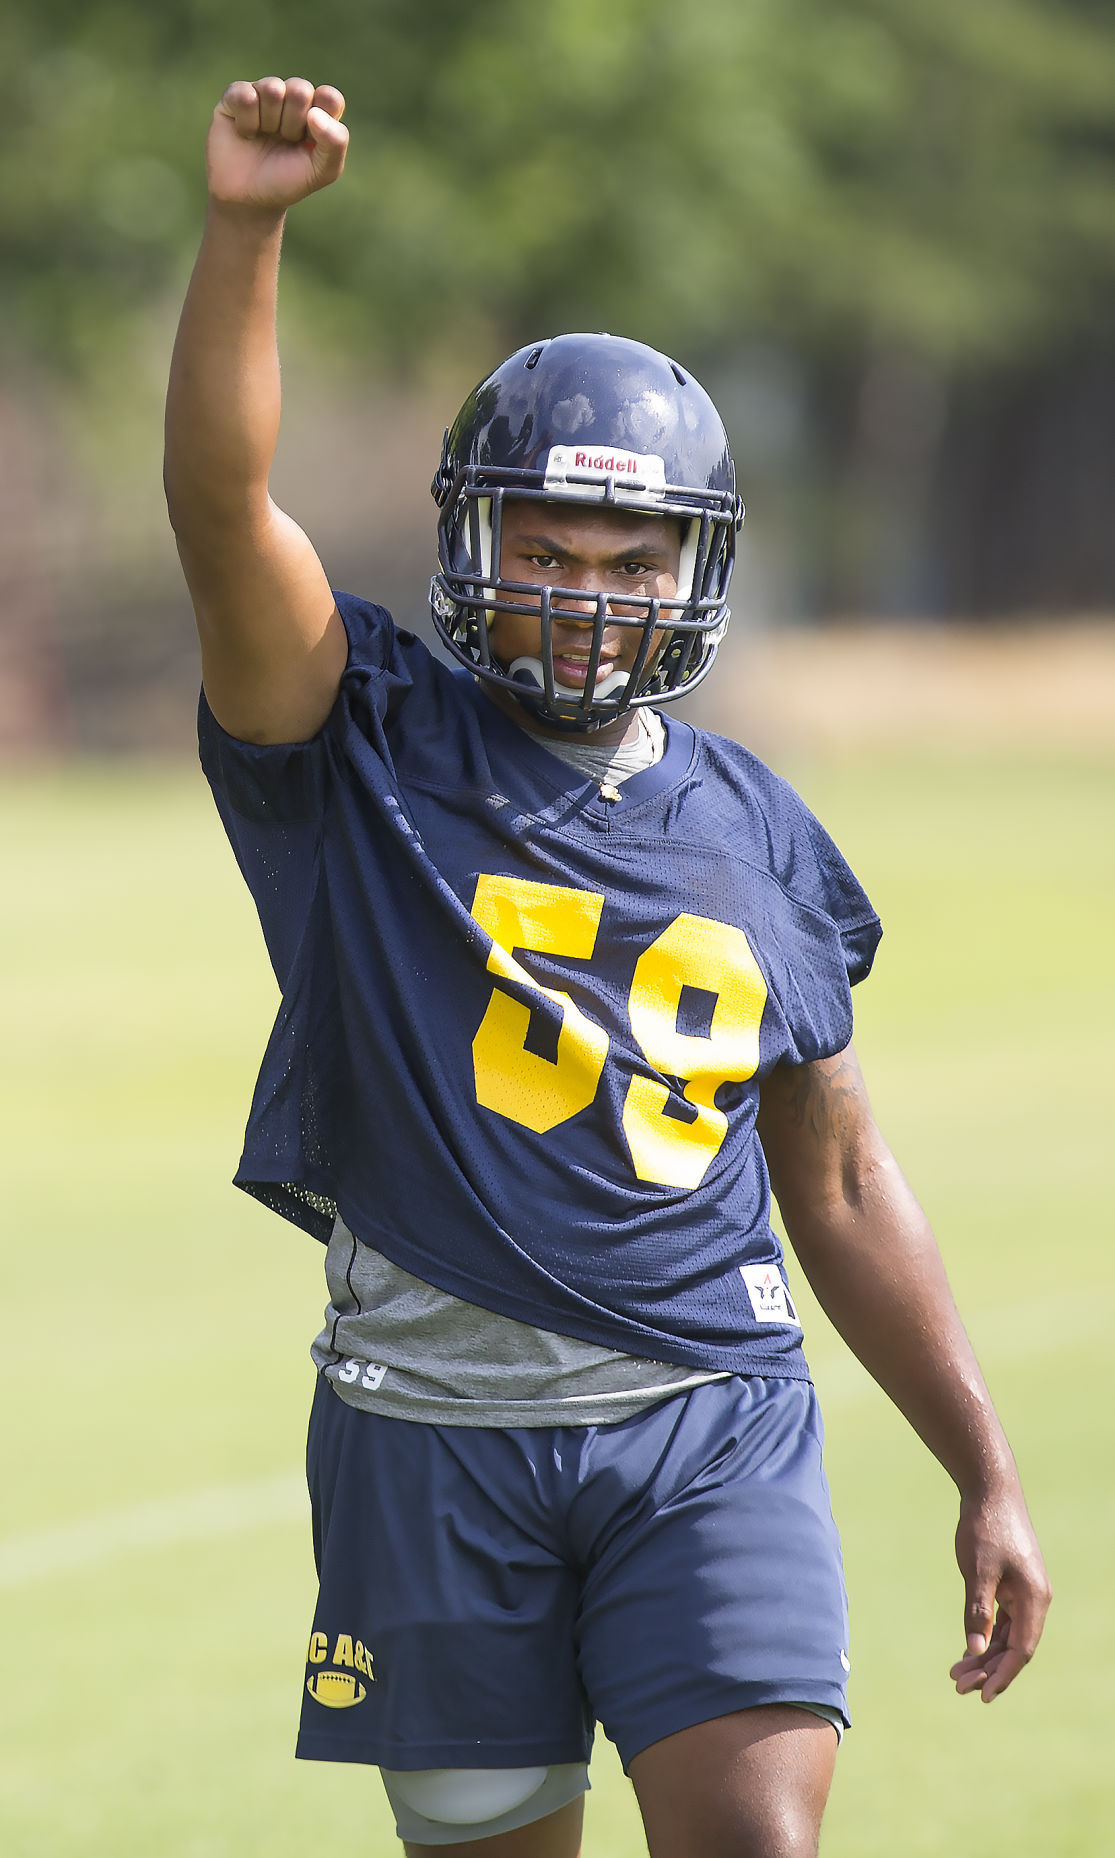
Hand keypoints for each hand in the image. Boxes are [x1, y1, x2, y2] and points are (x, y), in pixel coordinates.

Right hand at [206, 76, 347, 212]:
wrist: (248, 199)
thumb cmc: (287, 181)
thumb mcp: (322, 171)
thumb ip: (335, 143)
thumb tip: (314, 113)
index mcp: (317, 111)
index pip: (330, 97)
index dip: (321, 119)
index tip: (310, 142)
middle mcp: (291, 97)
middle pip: (300, 89)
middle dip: (292, 123)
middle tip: (284, 141)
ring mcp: (262, 93)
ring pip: (272, 88)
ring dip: (269, 122)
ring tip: (264, 136)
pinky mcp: (235, 96)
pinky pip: (245, 95)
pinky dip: (247, 121)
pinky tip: (245, 133)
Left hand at [950, 1484, 1050, 1700]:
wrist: (990, 1490)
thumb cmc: (985, 1527)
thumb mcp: (977, 1570)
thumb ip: (977, 1610)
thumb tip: (974, 1649)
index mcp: (1034, 1598)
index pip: (1021, 1650)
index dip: (1003, 1675)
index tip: (982, 1695)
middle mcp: (1035, 1599)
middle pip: (1014, 1647)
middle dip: (988, 1669)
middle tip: (958, 1687)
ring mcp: (1024, 1592)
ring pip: (1008, 1636)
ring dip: (985, 1656)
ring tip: (956, 1675)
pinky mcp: (1013, 1585)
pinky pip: (1003, 1621)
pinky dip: (987, 1636)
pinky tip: (969, 1651)